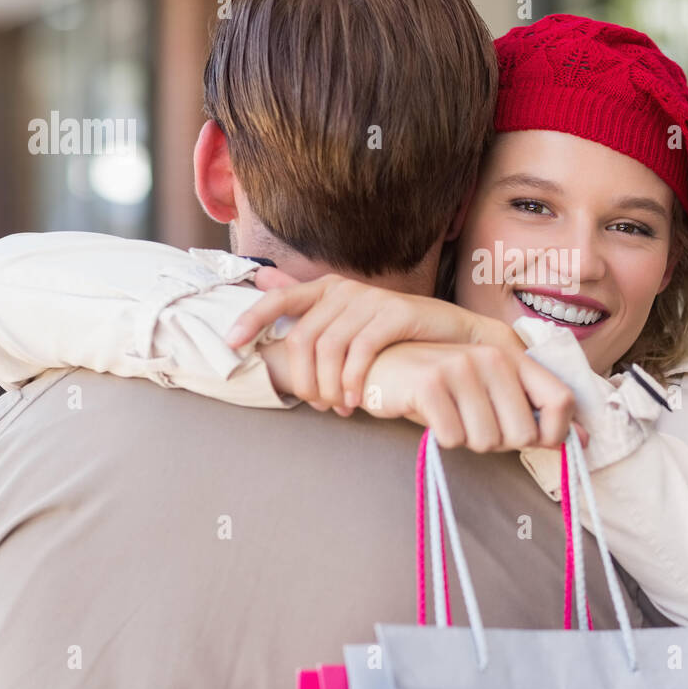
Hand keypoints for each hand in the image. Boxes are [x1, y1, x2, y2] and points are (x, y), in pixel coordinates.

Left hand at [226, 269, 517, 411]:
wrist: (457, 337)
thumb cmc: (399, 337)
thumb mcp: (352, 323)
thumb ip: (311, 307)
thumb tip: (262, 280)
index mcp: (330, 289)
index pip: (280, 300)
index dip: (252, 320)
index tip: (231, 345)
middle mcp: (346, 289)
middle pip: (302, 337)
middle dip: (303, 378)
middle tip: (316, 405)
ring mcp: (372, 299)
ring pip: (329, 348)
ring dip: (328, 386)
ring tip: (338, 408)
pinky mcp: (397, 313)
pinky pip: (361, 351)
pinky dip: (354, 381)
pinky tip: (358, 401)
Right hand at [347, 341, 576, 451]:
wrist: (381, 367)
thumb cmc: (440, 386)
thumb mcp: (488, 392)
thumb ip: (532, 409)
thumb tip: (583, 440)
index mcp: (511, 358)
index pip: (561, 400)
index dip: (555, 433)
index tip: (536, 442)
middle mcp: (491, 358)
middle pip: (523, 433)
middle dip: (499, 442)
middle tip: (472, 424)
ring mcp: (460, 368)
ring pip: (487, 441)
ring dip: (467, 441)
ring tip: (450, 417)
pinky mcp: (429, 384)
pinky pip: (453, 439)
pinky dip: (442, 439)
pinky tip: (431, 417)